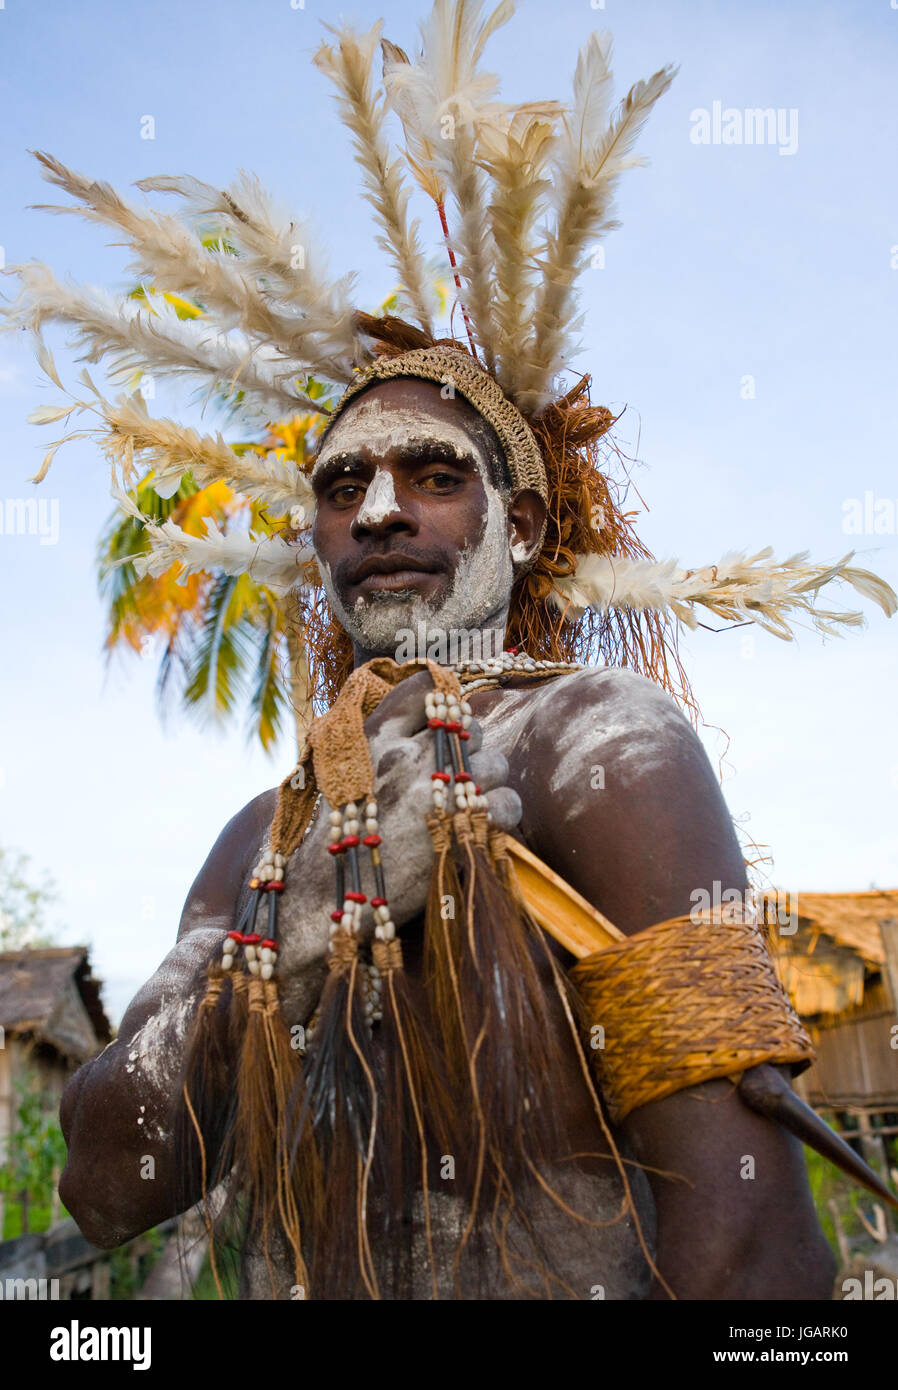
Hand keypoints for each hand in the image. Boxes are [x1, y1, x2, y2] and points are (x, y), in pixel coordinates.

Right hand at [276, 669, 520, 1019]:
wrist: (315, 898)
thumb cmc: (322, 841)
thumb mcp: (336, 776)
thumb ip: (373, 747)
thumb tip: (410, 730)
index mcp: (372, 736)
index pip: (426, 690)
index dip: (444, 705)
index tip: (446, 726)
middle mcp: (406, 754)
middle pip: (469, 727)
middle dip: (470, 750)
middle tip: (457, 779)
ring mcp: (433, 790)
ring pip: (495, 763)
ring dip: (489, 784)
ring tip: (472, 807)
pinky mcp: (456, 830)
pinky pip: (506, 803)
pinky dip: (503, 815)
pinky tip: (485, 828)